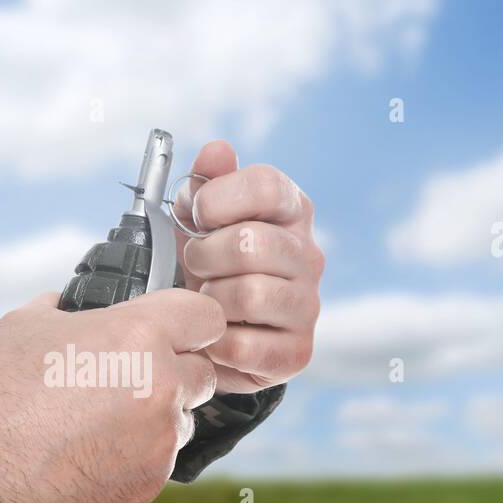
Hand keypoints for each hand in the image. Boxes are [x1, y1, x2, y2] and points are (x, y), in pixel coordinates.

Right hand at [0, 289, 225, 502]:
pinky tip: (95, 450)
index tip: (178, 330)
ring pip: (183, 418)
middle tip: (131, 377)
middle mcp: (163, 385)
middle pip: (202, 372)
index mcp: (140, 334)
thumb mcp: (29, 323)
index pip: (207, 317)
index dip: (192, 322)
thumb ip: (68, 307)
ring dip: (159, 414)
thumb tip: (70, 303)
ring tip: (104, 419)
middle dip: (175, 371)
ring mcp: (160, 438)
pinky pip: (162, 457)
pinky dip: (139, 453)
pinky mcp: (151, 481)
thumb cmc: (0, 391)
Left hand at [173, 140, 322, 393]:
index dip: (219, 199)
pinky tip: (213, 336)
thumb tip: (217, 151)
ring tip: (205, 302)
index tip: (197, 215)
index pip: (266, 185)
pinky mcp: (297, 352)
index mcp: (290, 212)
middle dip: (205, 255)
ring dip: (211, 301)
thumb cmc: (210, 267)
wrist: (213, 333)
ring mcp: (308, 306)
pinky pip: (245, 345)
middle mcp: (308, 256)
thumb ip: (206, 183)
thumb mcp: (199, 221)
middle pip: (252, 243)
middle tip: (194, 267)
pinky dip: (216, 343)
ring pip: (251, 295)